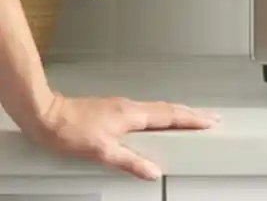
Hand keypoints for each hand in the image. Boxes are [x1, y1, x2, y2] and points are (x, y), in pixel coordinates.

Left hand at [28, 94, 218, 179]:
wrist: (46, 114)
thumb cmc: (70, 130)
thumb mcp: (101, 151)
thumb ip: (130, 161)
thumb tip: (152, 171)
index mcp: (133, 115)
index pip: (170, 116)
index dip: (192, 120)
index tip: (210, 121)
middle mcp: (130, 107)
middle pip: (169, 109)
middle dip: (191, 114)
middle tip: (210, 117)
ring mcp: (122, 105)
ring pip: (158, 108)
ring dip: (177, 112)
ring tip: (191, 118)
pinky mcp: (113, 108)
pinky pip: (147, 109)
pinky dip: (161, 113)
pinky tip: (157, 119)